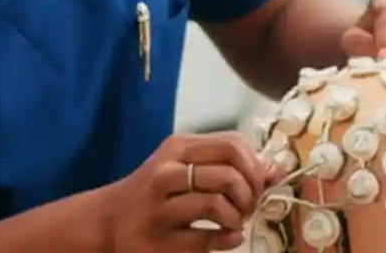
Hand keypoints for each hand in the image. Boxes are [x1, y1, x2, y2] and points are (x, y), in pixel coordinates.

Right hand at [104, 132, 280, 252]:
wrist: (110, 220)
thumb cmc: (156, 190)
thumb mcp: (186, 166)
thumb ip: (226, 164)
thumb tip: (275, 170)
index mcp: (177, 148)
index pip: (232, 145)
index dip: (254, 166)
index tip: (257, 183)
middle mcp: (165, 173)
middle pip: (228, 174)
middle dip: (249, 194)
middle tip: (247, 206)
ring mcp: (160, 207)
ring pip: (216, 204)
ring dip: (237, 217)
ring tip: (235, 221)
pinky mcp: (159, 241)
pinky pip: (206, 238)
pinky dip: (228, 239)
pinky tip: (228, 237)